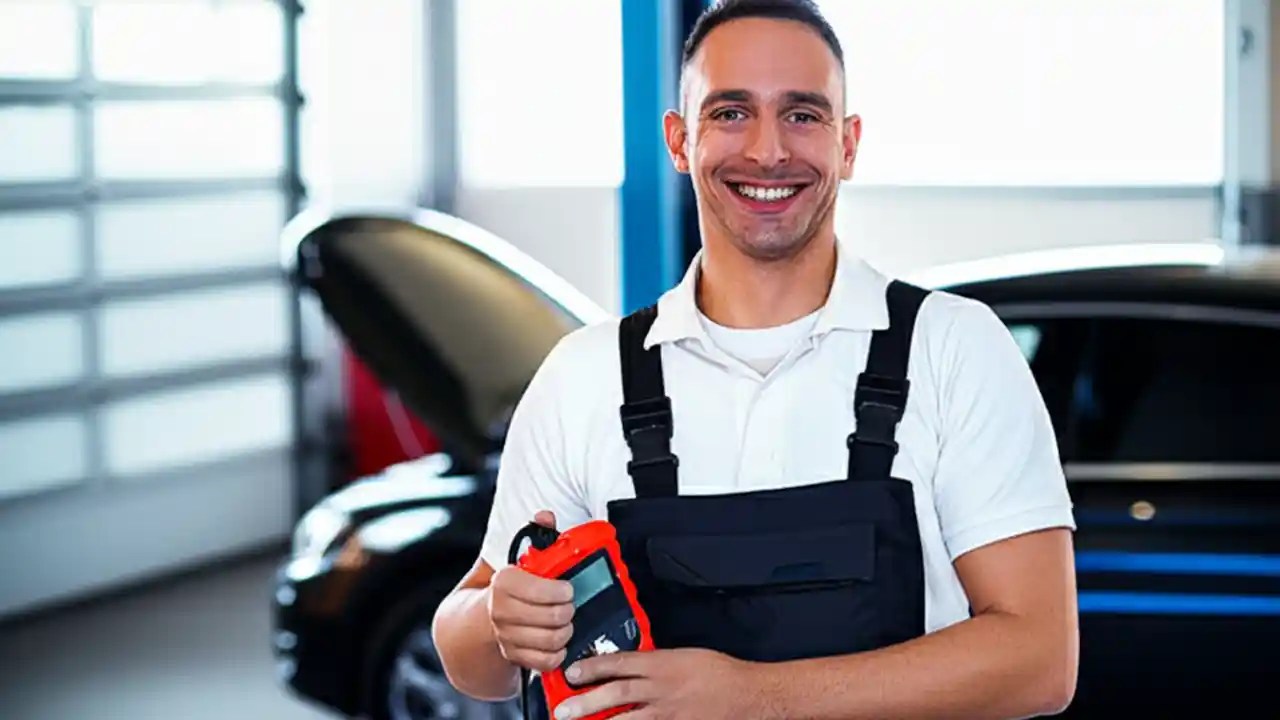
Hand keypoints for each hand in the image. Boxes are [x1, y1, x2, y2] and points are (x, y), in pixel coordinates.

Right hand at [488, 510, 575, 671]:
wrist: (482, 618)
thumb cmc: (512, 586)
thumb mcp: (520, 557)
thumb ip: (537, 536)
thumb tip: (546, 515)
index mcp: (504, 582)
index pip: (539, 589)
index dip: (560, 591)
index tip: (567, 588)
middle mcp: (501, 610)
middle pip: (551, 617)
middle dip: (568, 611)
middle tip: (569, 605)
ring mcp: (506, 636)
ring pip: (551, 639)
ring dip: (565, 631)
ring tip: (566, 621)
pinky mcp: (514, 656)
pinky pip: (546, 661)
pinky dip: (558, 653)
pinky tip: (558, 641)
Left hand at [553, 648, 755, 719]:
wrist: (747, 694)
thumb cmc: (718, 672)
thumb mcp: (684, 656)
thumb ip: (656, 663)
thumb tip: (629, 668)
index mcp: (662, 664)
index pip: (620, 662)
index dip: (593, 667)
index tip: (572, 672)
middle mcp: (661, 689)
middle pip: (617, 694)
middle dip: (587, 702)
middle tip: (562, 710)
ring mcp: (668, 714)